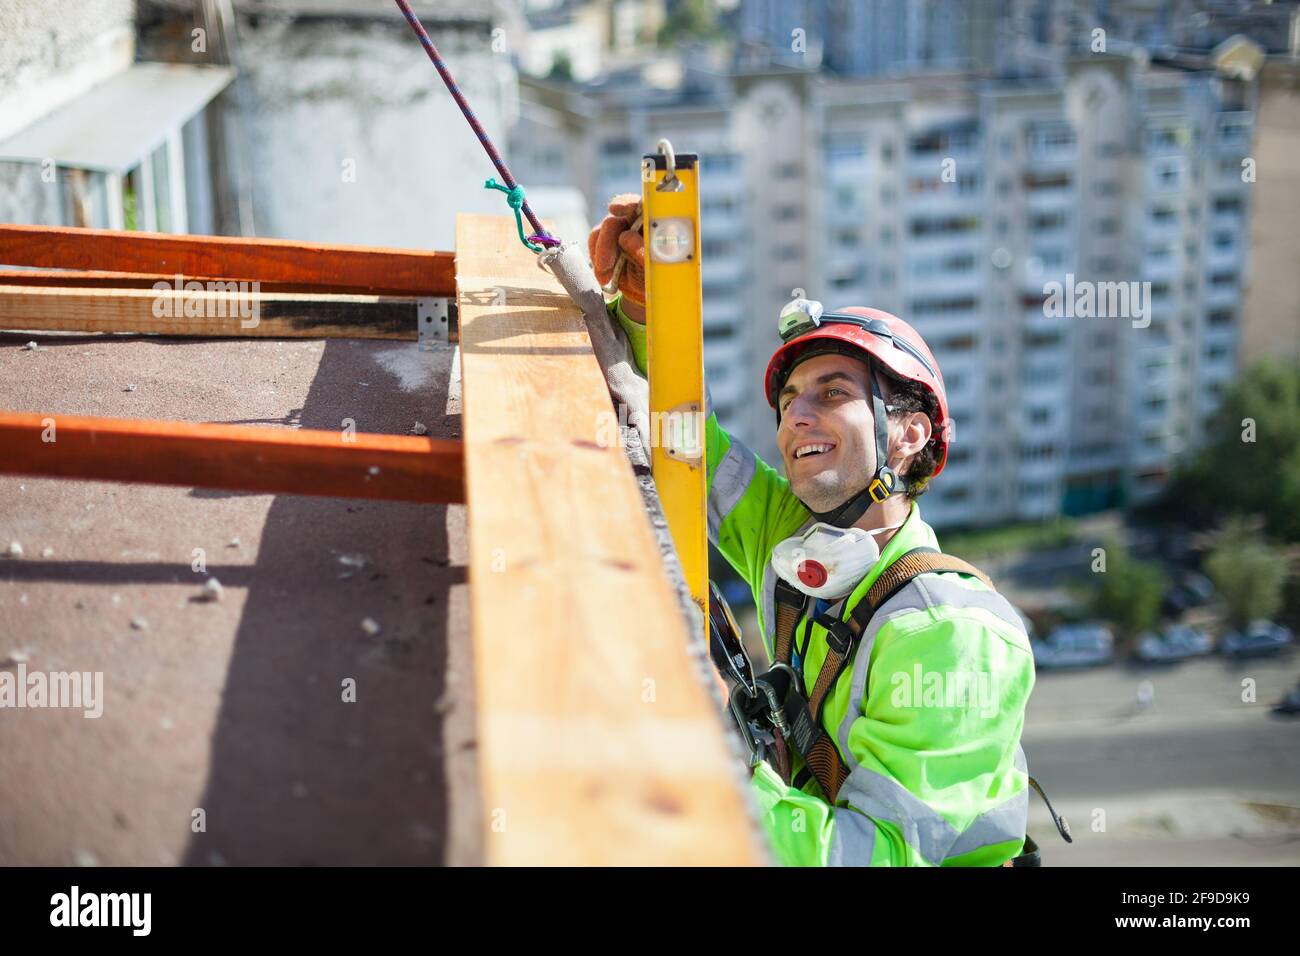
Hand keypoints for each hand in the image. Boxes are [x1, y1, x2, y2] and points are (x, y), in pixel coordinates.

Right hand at [588, 192, 644, 314]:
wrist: (643, 293)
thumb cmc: (656, 279)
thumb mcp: (653, 270)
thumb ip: (643, 252)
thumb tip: (626, 237)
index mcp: (656, 225)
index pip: (643, 204)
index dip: (628, 203)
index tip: (614, 209)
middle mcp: (638, 222)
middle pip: (617, 219)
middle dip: (607, 241)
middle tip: (604, 266)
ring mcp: (621, 228)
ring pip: (603, 229)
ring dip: (600, 254)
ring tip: (605, 277)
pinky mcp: (607, 238)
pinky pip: (594, 239)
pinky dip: (595, 257)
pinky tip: (602, 274)